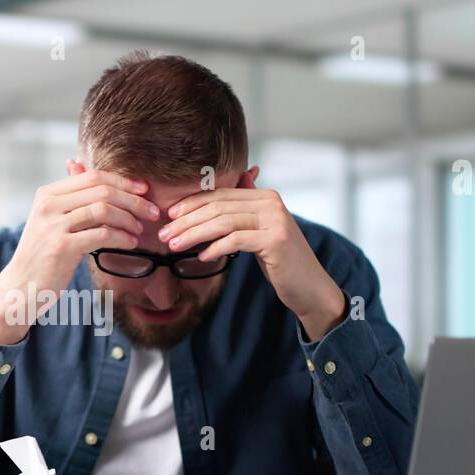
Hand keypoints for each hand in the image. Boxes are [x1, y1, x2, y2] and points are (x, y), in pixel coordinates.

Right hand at [0, 162, 158, 344]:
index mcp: (47, 194)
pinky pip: (102, 234)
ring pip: (104, 210)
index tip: (144, 190)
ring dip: (129, 219)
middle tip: (152, 211)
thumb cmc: (42, 254)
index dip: (123, 181)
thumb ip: (69, 197)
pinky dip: (122, 237)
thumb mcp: (51, 220)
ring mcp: (54, 225)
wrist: (21, 286)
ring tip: (139, 229)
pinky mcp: (62, 247)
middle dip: (133, 200)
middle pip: (102, 190)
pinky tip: (130, 243)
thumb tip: (79, 165)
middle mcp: (48, 205)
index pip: (92, 176)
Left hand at [158, 168, 346, 340]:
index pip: (220, 194)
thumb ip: (245, 210)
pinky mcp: (275, 241)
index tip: (169, 215)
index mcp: (265, 196)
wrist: (310, 287)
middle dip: (187, 221)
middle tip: (164, 234)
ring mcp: (275, 221)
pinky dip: (215, 248)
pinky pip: (236, 240)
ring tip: (174, 246)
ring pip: (223, 222)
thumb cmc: (281, 261)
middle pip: (218, 207)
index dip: (192, 203)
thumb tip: (233, 186)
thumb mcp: (261, 231)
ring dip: (194, 235)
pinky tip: (200, 257)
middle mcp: (271, 202)